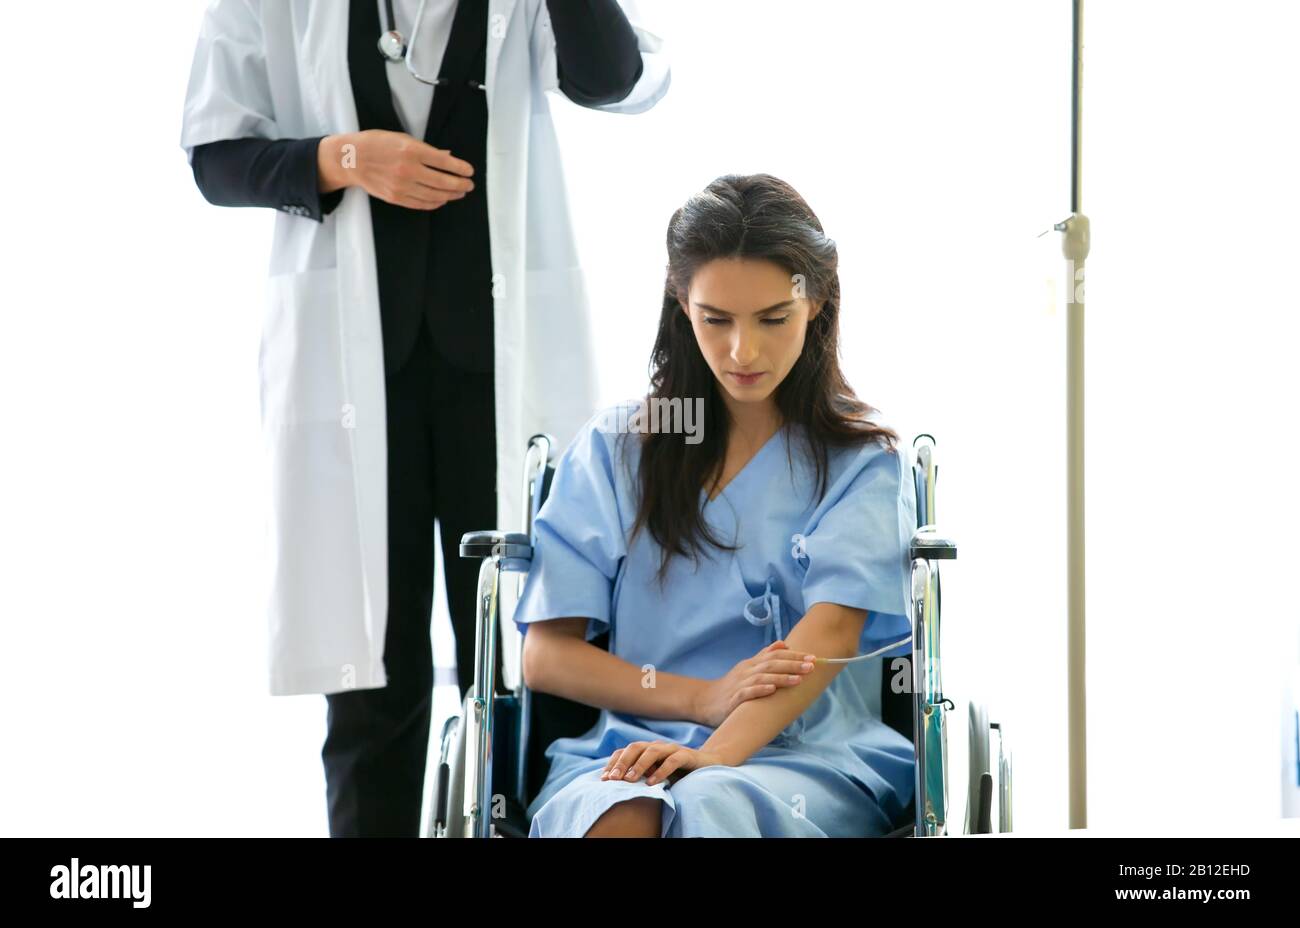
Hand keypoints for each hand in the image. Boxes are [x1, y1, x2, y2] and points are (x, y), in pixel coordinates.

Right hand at [317, 130, 474, 209]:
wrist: (351, 159)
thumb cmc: (376, 144)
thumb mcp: (402, 138)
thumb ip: (426, 149)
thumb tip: (447, 154)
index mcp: (411, 150)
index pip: (444, 161)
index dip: (460, 168)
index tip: (469, 171)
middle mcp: (408, 169)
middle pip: (443, 181)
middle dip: (460, 184)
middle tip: (469, 185)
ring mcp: (402, 186)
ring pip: (434, 195)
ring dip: (450, 195)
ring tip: (459, 193)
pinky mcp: (396, 198)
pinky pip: (421, 203)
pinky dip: (435, 202)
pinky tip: (442, 199)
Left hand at [599, 741, 730, 787]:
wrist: (708, 766)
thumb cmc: (678, 773)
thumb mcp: (655, 775)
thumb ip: (640, 777)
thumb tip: (617, 788)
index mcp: (646, 750)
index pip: (624, 751)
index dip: (613, 763)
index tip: (603, 778)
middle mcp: (657, 746)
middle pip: (634, 748)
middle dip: (621, 763)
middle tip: (612, 779)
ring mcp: (672, 749)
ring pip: (651, 752)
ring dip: (638, 766)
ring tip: (629, 780)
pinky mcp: (686, 755)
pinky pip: (672, 760)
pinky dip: (661, 771)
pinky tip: (652, 783)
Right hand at [690, 639, 816, 727]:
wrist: (705, 702)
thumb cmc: (731, 686)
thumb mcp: (747, 668)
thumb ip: (764, 656)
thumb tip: (784, 643)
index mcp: (752, 663)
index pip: (775, 655)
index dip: (794, 655)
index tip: (813, 657)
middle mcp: (746, 671)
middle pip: (771, 664)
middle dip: (793, 664)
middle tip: (812, 666)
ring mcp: (739, 685)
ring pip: (762, 678)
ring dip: (781, 677)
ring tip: (798, 679)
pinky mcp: (733, 700)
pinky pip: (747, 693)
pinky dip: (759, 690)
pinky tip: (771, 690)